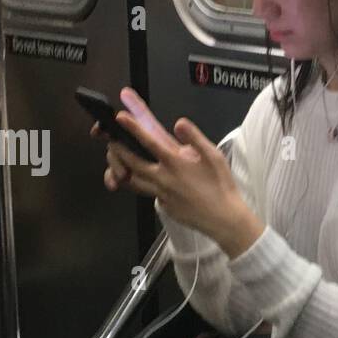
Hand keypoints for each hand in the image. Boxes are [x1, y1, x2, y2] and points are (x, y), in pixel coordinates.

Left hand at [101, 88, 263, 254]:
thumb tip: (178, 123)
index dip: (133, 128)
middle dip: (118, 150)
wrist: (224, 219)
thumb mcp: (214, 157)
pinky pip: (147, 193)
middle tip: (112, 141)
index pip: (149, 142)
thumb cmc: (221, 186)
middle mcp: (164, 179)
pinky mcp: (164, 206)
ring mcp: (161, 195)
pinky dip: (140, 184)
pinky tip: (143, 179)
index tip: (121, 118)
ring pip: (134, 181)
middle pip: (132, 162)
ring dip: (122, 169)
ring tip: (118, 162)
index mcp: (175, 164)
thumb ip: (195, 138)